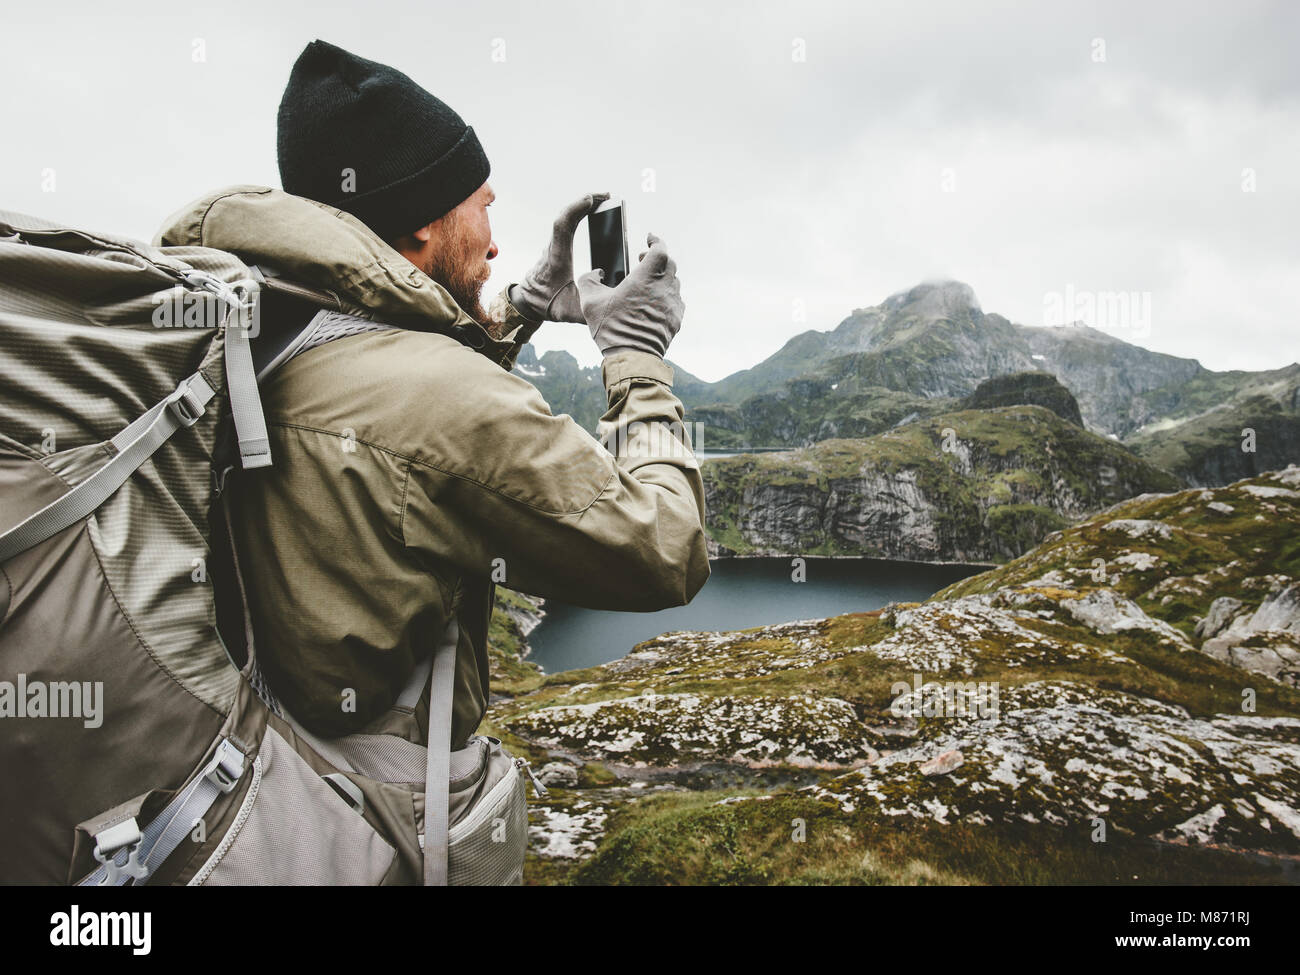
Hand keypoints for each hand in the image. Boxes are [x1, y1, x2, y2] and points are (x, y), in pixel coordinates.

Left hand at [510, 192, 609, 322]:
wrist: (528, 302)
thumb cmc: (548, 305)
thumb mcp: (571, 312)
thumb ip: (591, 307)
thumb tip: (611, 298)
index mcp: (557, 259)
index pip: (562, 227)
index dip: (576, 209)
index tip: (591, 199)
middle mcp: (554, 247)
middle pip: (566, 216)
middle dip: (585, 202)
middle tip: (607, 196)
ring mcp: (554, 244)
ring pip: (566, 217)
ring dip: (583, 206)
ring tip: (603, 199)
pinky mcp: (557, 245)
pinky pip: (567, 222)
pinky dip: (579, 212)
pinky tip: (592, 209)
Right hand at [576, 233, 683, 357]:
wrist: (632, 358)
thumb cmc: (611, 329)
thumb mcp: (590, 302)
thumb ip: (589, 280)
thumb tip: (595, 273)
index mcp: (645, 278)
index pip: (660, 249)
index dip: (655, 240)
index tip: (649, 238)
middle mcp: (664, 288)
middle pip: (669, 263)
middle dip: (657, 258)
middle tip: (643, 260)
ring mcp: (673, 304)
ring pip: (674, 281)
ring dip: (663, 276)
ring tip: (647, 282)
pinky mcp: (676, 319)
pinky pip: (676, 299)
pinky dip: (667, 294)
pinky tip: (655, 300)